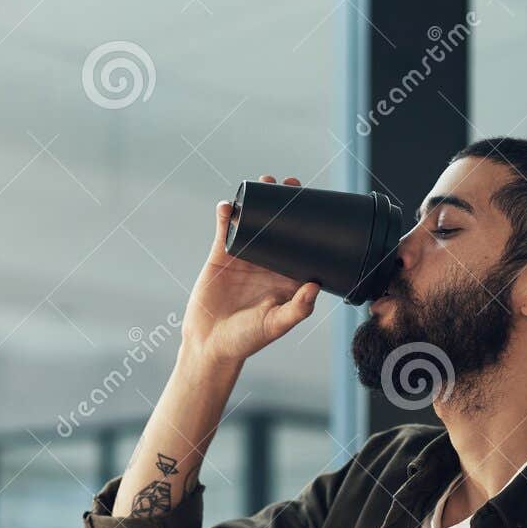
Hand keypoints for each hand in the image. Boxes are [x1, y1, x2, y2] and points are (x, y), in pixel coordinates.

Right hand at [180, 175, 319, 371]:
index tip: (313, 202)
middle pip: (279, 224)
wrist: (211, 344)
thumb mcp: (276, 324)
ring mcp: (244, 257)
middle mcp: (268, 263)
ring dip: (256, 201)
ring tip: (262, 183)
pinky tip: (229, 204)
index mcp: (286, 276)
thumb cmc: (247, 339)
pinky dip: (226, 215)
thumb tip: (315, 286)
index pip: (301, 243)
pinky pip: (225, 229)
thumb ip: (298, 309)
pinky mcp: (221, 256)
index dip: (307, 222)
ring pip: (253, 221)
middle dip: (283, 201)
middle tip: (288, 184)